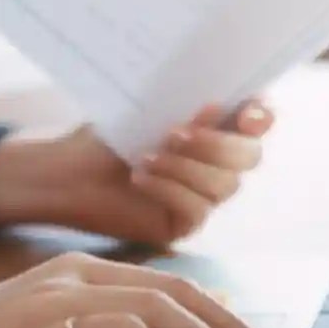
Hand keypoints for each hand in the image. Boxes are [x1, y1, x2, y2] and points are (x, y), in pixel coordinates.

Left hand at [0, 101, 274, 245]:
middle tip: (177, 133)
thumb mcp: (148, 107)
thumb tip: (217, 105)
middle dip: (218, 145)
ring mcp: (205, 195)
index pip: (259, 120)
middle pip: (250, 156)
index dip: (262, 116)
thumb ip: (187, 103)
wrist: (66, 170)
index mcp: (217, 125)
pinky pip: (197, 209)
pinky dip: (170, 189)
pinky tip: (141, 177)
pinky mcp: (185, 223)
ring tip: (147, 155)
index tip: (248, 113)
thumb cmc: (107, 134)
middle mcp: (218, 161)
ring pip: (225, 185)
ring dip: (186, 167)